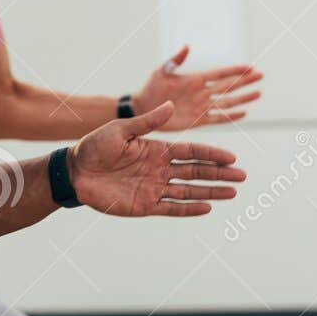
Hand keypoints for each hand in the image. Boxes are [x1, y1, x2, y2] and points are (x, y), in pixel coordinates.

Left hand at [69, 101, 245, 216]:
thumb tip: (170, 106)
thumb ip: (147, 122)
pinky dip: (189, 209)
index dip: (212, 155)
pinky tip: (207, 207)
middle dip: (219, 174)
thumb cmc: (94, 146)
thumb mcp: (121, 130)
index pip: (191, 152)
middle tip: (242, 177)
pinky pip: (171, 208)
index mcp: (157, 149)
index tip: (231, 157)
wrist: (74, 171)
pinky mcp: (144, 205)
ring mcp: (154, 188)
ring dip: (211, 192)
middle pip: (196, 172)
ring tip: (232, 193)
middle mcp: (160, 169)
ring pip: (189, 191)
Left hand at [132, 44, 262, 129]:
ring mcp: (201, 106)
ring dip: (242, 98)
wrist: (143, 109)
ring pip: (226, 102)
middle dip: (244, 81)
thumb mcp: (161, 71)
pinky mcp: (198, 120)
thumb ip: (175, 60)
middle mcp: (201, 92)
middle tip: (260, 76)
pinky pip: (217, 118)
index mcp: (195, 79)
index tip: (250, 66)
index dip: (234, 70)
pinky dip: (230, 116)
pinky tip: (243, 113)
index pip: (219, 73)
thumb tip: (186, 46)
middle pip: (227, 86)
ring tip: (257, 93)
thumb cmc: (151, 88)